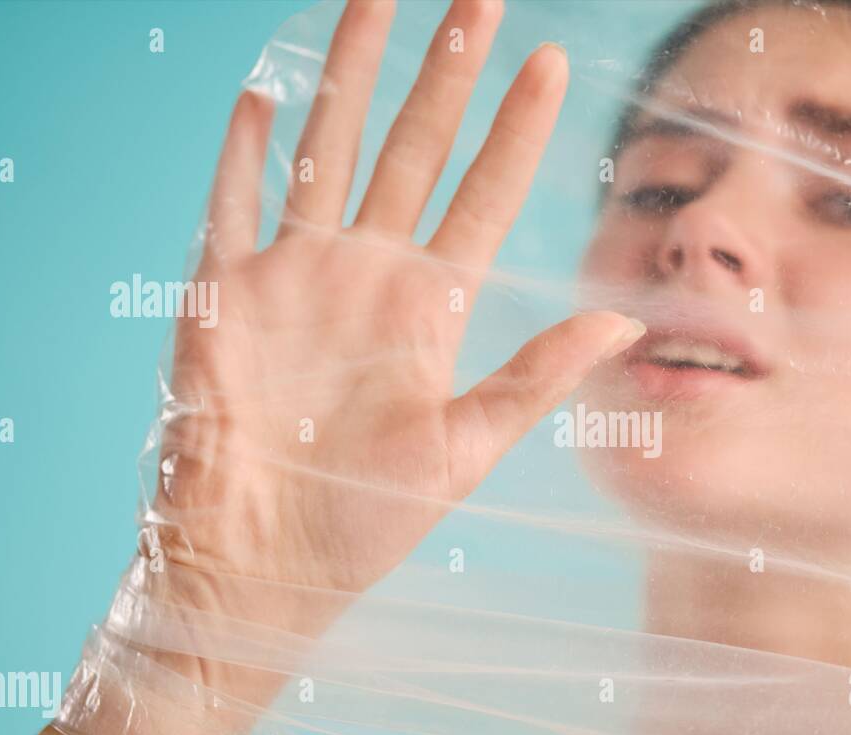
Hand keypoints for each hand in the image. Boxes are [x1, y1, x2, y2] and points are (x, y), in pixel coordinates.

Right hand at [144, 0, 640, 696]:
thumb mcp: (467, 448)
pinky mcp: (225, 294)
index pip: (486, 196)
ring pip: (329, 150)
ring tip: (377, 0)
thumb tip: (626, 321)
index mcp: (429, 310)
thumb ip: (538, 376)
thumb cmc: (365, 521)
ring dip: (351, 76)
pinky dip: (244, 152)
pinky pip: (232, 204)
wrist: (262, 562)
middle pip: (414, 150)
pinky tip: (266, 95)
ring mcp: (296, 276)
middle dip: (445, 73)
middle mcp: (368, 275)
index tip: (553, 64)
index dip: (519, 131)